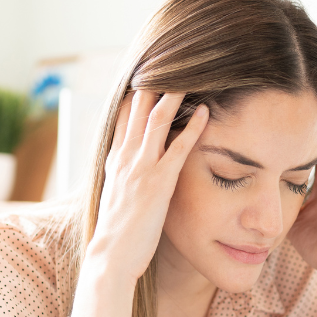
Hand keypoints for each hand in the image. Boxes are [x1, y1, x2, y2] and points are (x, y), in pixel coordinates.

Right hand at [88, 90, 208, 281]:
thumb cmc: (117, 235)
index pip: (124, 115)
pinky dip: (193, 128)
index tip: (150, 72)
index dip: (138, 92)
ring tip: (190, 74)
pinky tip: (205, 112)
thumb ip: (126, 179)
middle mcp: (126, 158)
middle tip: (171, 60)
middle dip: (155, 83)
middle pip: (140, 108)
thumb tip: (134, 172)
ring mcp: (141, 169)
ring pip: (157, 121)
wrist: (110, 257)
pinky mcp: (159, 183)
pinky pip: (179, 148)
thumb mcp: (117, 198)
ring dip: (174, 95)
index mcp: (115, 160)